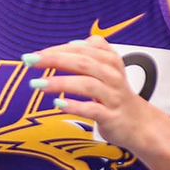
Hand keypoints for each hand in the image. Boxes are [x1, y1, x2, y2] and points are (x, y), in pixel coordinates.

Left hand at [25, 36, 158, 150]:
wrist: (139, 124)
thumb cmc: (115, 96)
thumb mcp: (109, 70)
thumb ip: (91, 56)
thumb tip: (68, 45)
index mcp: (111, 61)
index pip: (85, 47)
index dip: (60, 48)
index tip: (37, 53)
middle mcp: (113, 76)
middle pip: (84, 62)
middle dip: (55, 59)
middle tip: (30, 61)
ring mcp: (113, 96)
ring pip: (87, 84)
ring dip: (60, 82)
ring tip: (37, 84)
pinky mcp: (111, 116)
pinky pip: (93, 109)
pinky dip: (75, 106)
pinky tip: (58, 104)